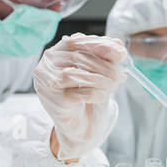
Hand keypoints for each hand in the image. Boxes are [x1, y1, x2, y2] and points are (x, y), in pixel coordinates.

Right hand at [34, 34, 126, 161]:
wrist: (83, 125)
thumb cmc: (88, 94)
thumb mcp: (100, 70)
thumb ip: (106, 56)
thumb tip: (118, 45)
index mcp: (55, 54)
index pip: (75, 42)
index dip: (99, 45)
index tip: (120, 53)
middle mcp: (46, 67)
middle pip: (77, 58)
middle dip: (104, 65)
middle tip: (120, 75)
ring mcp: (47, 85)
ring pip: (73, 74)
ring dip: (100, 79)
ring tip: (114, 85)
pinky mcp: (54, 102)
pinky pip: (76, 94)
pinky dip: (95, 94)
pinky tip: (102, 97)